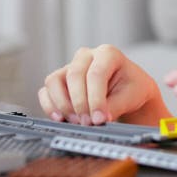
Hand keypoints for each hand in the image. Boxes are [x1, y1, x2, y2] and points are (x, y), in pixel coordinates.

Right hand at [38, 45, 166, 125]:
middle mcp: (86, 56)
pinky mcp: (59, 80)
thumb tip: (97, 118)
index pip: (96, 74)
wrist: (127, 90)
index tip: (99, 119)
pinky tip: (60, 118)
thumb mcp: (130, 96)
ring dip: (63, 104)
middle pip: (74, 76)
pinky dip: (50, 105)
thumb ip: (114, 106)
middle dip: (80, 103)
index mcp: (107, 53)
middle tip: (89, 123)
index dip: (95, 99)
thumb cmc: (131, 88)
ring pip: (54, 81)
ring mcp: (70, 67)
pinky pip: (46, 91)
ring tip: (77, 121)